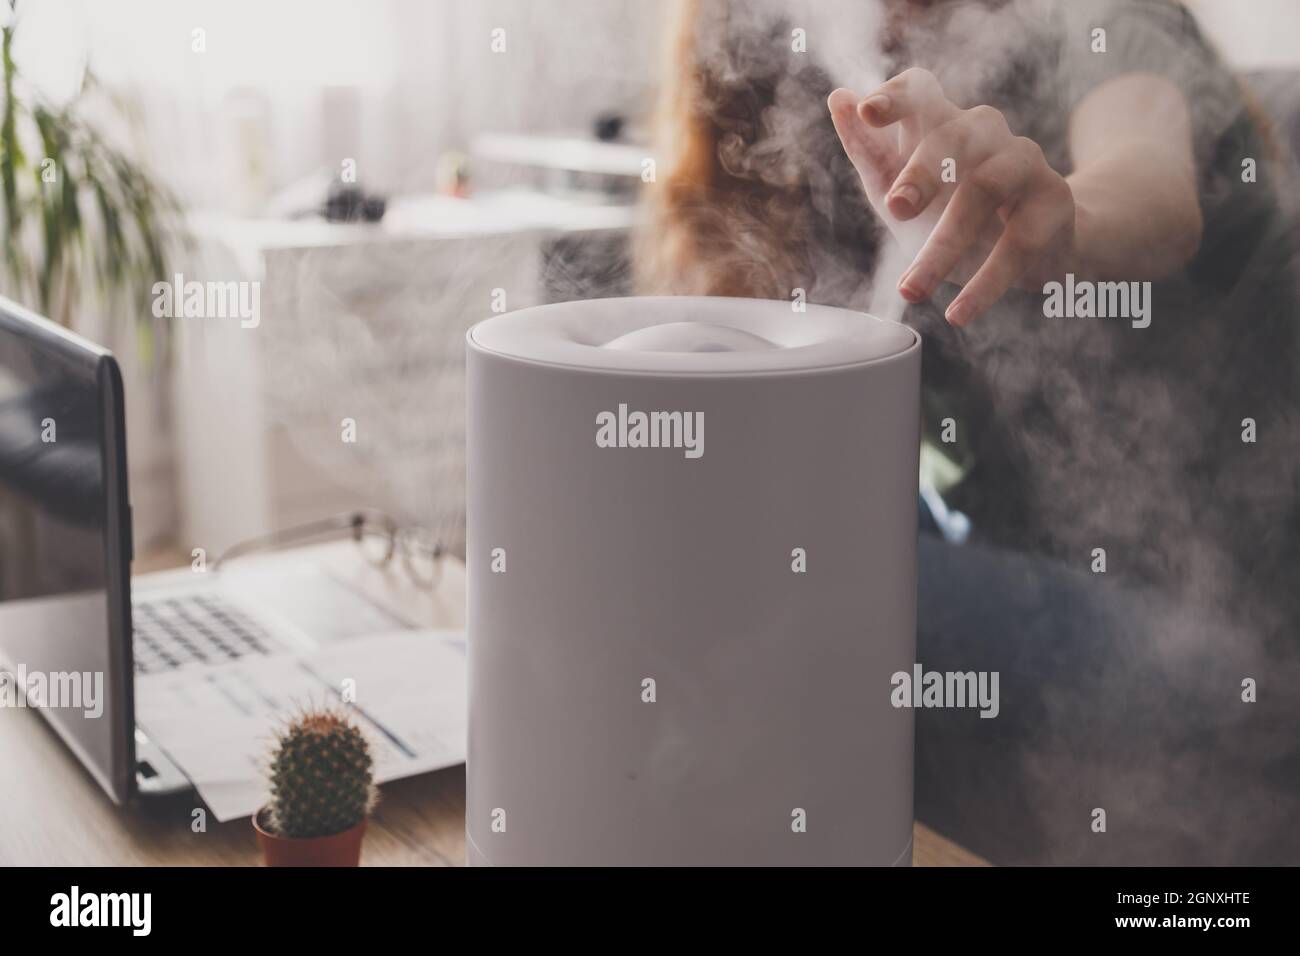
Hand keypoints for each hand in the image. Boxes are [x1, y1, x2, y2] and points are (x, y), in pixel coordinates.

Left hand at [828, 69, 1075, 325]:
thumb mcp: (900, 186)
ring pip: (985, 191)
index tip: (868, 113)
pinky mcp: (1054, 201)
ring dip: (945, 246)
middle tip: (895, 210)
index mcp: (941, 124)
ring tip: (911, 291)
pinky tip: (957, 314)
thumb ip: (868, 151)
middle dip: (922, 172)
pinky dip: (986, 283)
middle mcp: (985, 133)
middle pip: (955, 136)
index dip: (895, 97)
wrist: (1037, 245)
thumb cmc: (954, 210)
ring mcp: (1024, 162)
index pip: (921, 89)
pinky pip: (1020, 242)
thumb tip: (838, 97)